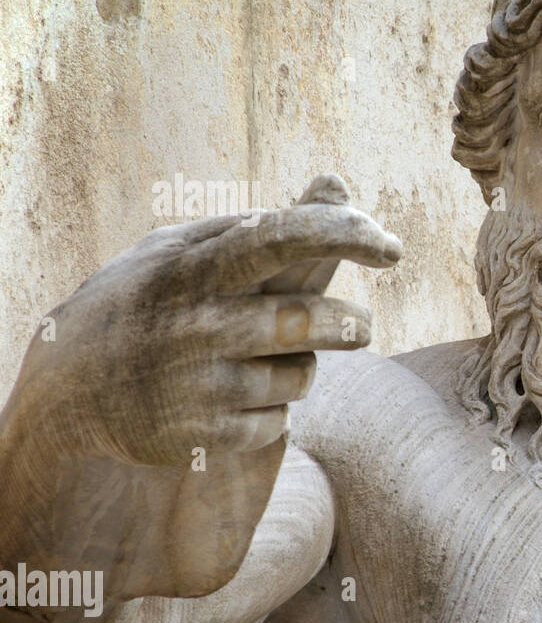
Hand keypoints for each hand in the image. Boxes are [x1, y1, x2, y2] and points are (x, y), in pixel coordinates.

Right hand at [9, 175, 401, 466]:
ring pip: (301, 375)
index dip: (342, 235)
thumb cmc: (147, 302)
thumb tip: (338, 185)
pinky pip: (278, 420)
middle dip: (349, 324)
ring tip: (267, 358)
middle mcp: (199, 326)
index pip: (280, 239)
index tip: (389, 245)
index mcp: (195, 268)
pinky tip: (235, 395)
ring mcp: (200, 385)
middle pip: (305, 321)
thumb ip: (261, 223)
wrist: (69, 390)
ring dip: (303, 367)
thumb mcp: (182, 250)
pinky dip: (272, 408)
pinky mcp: (204, 437)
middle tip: (359, 325)